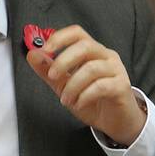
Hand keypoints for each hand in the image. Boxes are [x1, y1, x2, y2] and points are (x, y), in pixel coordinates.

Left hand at [26, 24, 146, 144]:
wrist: (115, 122)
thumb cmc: (93, 101)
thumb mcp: (64, 86)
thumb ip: (48, 71)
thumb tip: (32, 54)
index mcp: (92, 52)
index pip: (77, 33)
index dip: (60, 37)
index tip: (44, 49)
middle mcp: (106, 56)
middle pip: (85, 46)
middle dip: (63, 61)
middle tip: (52, 76)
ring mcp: (116, 70)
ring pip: (91, 68)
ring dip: (72, 85)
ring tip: (66, 99)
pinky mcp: (121, 86)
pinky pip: (101, 86)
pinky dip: (84, 95)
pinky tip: (78, 104)